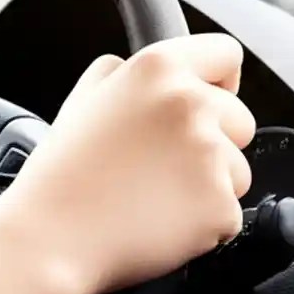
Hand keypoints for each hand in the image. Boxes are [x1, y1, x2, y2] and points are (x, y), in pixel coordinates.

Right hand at [0, 33, 254, 293]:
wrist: (52, 238)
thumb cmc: (62, 175)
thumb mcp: (82, 101)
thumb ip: (118, 73)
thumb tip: (139, 69)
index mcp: (157, 69)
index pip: (226, 54)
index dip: (219, 82)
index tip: (207, 102)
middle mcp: (190, 103)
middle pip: (241, 119)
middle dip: (215, 142)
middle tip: (163, 165)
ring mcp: (210, 155)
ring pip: (238, 171)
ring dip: (209, 186)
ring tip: (154, 196)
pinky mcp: (220, 205)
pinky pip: (229, 214)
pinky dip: (202, 224)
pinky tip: (159, 221)